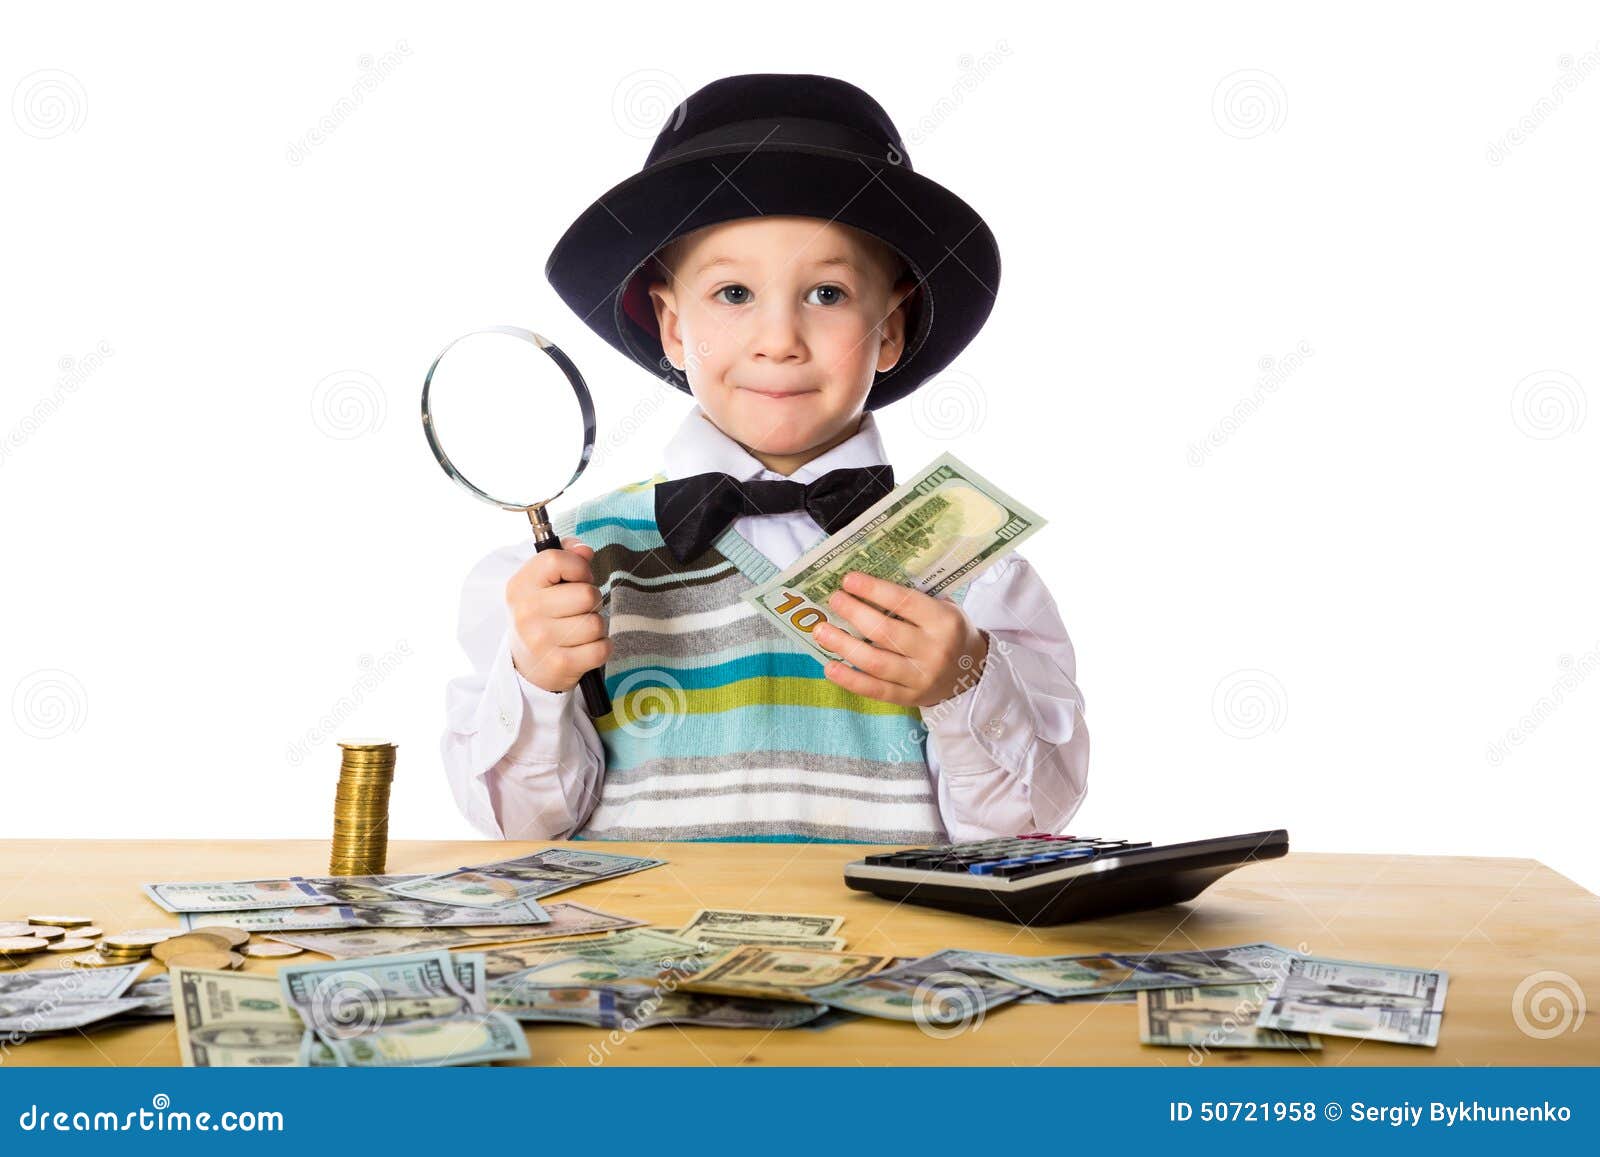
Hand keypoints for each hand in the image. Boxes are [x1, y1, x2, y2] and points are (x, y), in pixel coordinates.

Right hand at [506, 535, 611, 693]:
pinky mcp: (559, 664)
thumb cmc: (543, 614)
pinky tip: (584, 647)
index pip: (557, 560)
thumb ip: (565, 555)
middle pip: (587, 594)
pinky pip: (601, 648)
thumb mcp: (542, 581)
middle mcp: (526, 612)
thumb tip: (585, 550)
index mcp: (520, 586)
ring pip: (596, 623)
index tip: (578, 578)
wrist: (527, 663)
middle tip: (578, 608)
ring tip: (579, 629)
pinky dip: (601, 647)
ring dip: (596, 626)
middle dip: (591, 599)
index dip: (579, 567)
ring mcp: (541, 641)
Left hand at [814, 571, 988, 707]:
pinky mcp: (910, 698)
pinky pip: (875, 690)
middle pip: (885, 632)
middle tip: (832, 600)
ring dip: (843, 645)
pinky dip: (849, 680)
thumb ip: (914, 599)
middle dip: (854, 613)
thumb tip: (866, 585)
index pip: (904, 602)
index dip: (873, 590)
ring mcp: (922, 678)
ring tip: (821, 631)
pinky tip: (829, 666)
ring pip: (875, 662)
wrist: (974, 673)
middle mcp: (935, 650)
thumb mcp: (945, 608)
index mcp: (945, 622)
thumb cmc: (950, 632)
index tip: (848, 580)